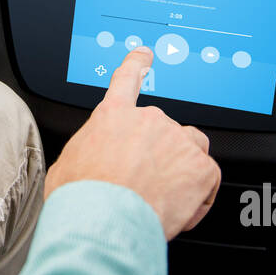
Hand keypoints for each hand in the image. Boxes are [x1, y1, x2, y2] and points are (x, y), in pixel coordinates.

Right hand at [46, 47, 220, 238]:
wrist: (103, 220)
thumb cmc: (81, 199)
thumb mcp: (68, 166)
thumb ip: (86, 153)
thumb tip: (86, 164)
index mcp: (113, 116)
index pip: (127, 80)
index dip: (137, 65)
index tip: (146, 54)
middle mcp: (149, 120)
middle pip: (164, 131)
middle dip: (158, 156)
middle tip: (143, 186)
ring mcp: (178, 141)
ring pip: (191, 150)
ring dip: (182, 169)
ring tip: (163, 196)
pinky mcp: (201, 167)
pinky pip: (208, 179)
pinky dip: (197, 197)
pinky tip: (176, 210)